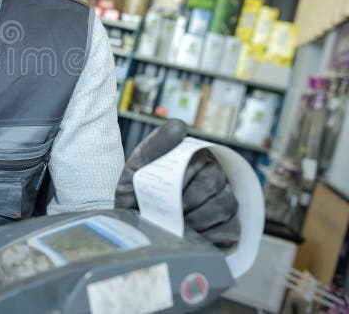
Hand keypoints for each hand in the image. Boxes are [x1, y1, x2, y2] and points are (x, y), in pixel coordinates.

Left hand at [114, 120, 240, 248]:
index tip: (167, 187)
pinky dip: (211, 235)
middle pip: (216, 182)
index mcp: (193, 163)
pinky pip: (231, 230)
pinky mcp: (227, 231)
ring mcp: (222, 205)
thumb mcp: (136, 170)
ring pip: (226, 205)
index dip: (185, 174)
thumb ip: (154, 146)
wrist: (131, 230)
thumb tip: (179, 126)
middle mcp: (212, 181)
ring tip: (178, 225)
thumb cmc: (136, 197)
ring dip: (200, 217)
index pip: (201, 160)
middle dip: (191, 198)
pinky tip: (193, 237)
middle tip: (171, 210)